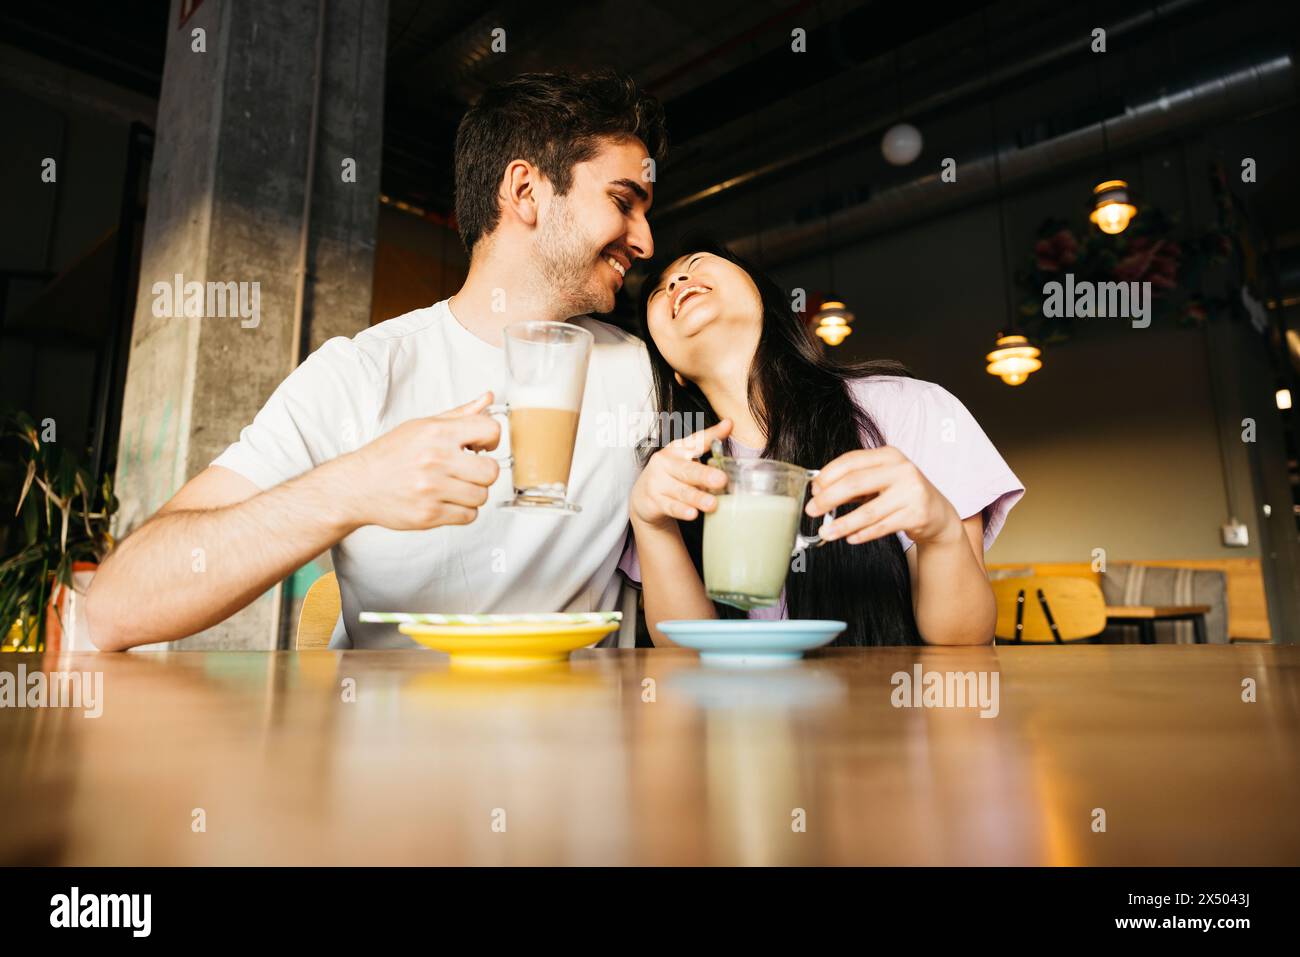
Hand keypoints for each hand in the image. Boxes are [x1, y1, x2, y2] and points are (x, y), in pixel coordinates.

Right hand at [341, 392, 501, 529]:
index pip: (490, 430)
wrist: (357, 485)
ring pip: (482, 496)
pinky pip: (469, 516)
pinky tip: (445, 501)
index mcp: (436, 433)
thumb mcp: (422, 426)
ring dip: (472, 494)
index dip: (491, 440)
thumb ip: (459, 415)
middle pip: (491, 471)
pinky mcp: (429, 514)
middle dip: (483, 472)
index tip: (482, 446)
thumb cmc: (390, 455)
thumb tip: (488, 399)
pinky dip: (461, 511)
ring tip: (452, 487)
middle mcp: (436, 459)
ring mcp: (432, 489)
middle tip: (467, 471)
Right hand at [630, 419, 732, 530]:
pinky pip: (670, 507)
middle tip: (722, 479)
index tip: (728, 426)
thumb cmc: (672, 475)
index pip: (696, 441)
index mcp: (677, 449)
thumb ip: (707, 448)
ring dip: (697, 497)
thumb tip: (730, 431)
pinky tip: (692, 514)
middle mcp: (665, 463)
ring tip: (712, 504)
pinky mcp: (653, 501)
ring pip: (681, 491)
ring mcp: (657, 482)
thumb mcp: (686, 459)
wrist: (644, 497)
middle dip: (704, 475)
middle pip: (687, 469)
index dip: (713, 434)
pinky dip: (681, 511)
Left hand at [805, 446, 961, 546]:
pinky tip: (849, 538)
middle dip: (828, 498)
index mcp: (889, 455)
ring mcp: (912, 492)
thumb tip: (820, 491)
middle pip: (855, 483)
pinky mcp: (917, 514)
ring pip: (868, 511)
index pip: (851, 461)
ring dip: (842, 524)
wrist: (937, 513)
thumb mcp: (881, 480)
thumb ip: (854, 481)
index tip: (813, 489)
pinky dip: (862, 534)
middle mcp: (902, 470)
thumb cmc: (901, 494)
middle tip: (812, 510)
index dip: (827, 475)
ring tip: (826, 531)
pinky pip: (881, 527)